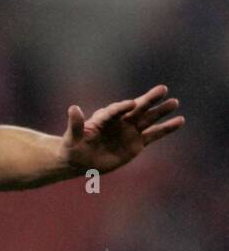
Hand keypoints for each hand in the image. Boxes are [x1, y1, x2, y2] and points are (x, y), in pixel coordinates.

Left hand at [62, 85, 184, 174]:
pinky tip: (179, 121)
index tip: (131, 103)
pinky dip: (166, 128)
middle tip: (162, 89)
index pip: (115, 111)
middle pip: (136, 109)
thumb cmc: (73, 148)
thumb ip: (76, 124)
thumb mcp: (72, 138)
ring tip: (175, 102)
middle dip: (149, 100)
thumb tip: (73, 108)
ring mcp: (130, 131)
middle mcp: (120, 121)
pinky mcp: (137, 143)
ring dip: (161, 111)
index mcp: (104, 118)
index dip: (122, 107)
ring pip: (148, 119)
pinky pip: (154, 134)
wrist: (79, 160)